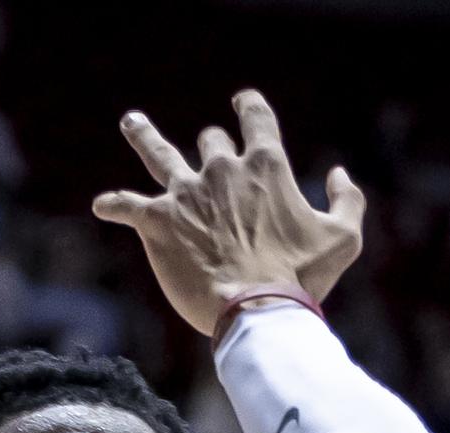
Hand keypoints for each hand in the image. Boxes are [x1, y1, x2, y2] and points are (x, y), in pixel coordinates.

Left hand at [92, 90, 366, 336]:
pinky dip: (113, 204)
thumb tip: (339, 174)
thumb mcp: (343, 239)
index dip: (250, 106)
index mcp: (265, 166)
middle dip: (212, 149)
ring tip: (133, 122)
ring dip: (144, 135)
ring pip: (157, 151)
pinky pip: (127, 204)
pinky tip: (102, 206)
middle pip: (211, 140)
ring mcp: (185, 193)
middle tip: (210, 164)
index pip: (255, 117)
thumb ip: (347, 200)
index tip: (244, 103)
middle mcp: (221, 170)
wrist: (257, 311)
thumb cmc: (302, 278)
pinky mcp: (157, 222)